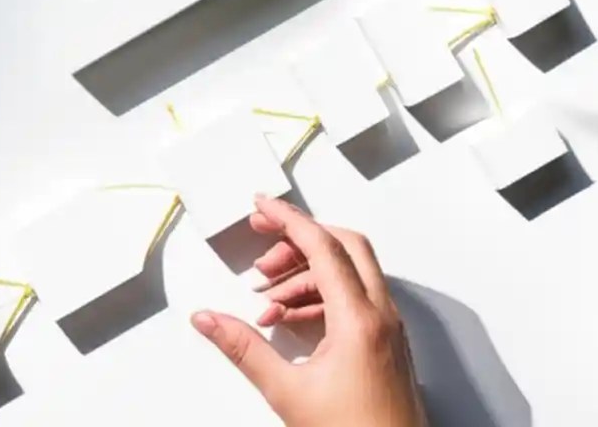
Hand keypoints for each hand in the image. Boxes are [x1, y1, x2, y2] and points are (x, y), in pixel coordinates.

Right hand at [191, 197, 425, 426]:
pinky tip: (290, 318)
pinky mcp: (386, 343)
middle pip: (343, 247)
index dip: (287, 219)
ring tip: (266, 298)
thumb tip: (209, 319)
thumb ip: (243, 348)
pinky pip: (355, 299)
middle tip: (262, 244)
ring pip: (349, 273)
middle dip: (299, 239)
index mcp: (359, 319)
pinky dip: (321, 296)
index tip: (261, 206)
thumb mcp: (286, 391)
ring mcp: (388, 329)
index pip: (322, 246)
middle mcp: (381, 315)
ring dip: (305, 274)